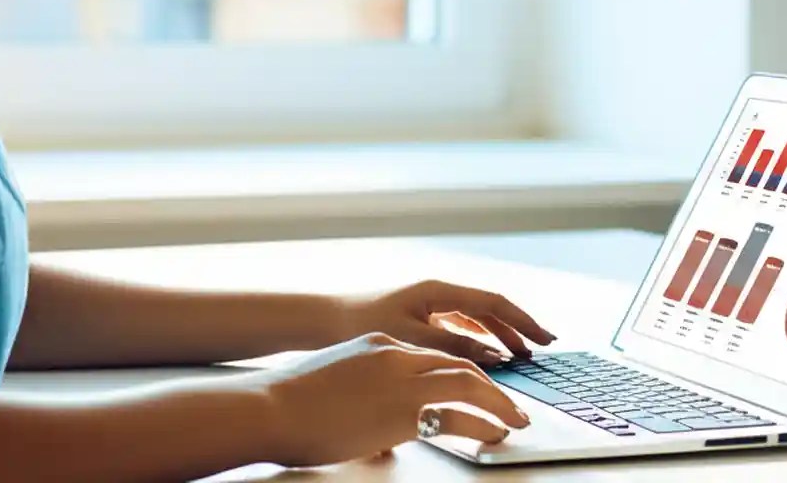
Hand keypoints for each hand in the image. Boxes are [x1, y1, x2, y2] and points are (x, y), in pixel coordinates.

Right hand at [262, 332, 530, 466]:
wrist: (270, 408)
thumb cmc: (290, 406)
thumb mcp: (336, 389)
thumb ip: (364, 402)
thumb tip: (386, 441)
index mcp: (379, 345)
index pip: (433, 356)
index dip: (460, 373)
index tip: (478, 389)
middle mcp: (396, 355)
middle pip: (459, 363)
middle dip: (490, 384)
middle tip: (510, 404)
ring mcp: (402, 381)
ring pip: (469, 382)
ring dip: (499, 403)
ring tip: (516, 421)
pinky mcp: (404, 411)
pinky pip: (459, 415)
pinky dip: (484, 423)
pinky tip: (496, 434)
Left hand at [338, 280, 555, 363]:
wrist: (324, 321)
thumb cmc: (361, 324)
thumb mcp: (412, 338)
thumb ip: (455, 347)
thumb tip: (495, 356)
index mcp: (438, 290)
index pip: (493, 302)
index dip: (522, 321)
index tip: (545, 338)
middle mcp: (437, 293)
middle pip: (489, 309)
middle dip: (517, 328)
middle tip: (542, 348)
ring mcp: (430, 304)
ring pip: (475, 318)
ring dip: (499, 336)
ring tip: (520, 356)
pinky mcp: (420, 318)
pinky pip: (460, 327)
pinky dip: (478, 340)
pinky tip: (488, 354)